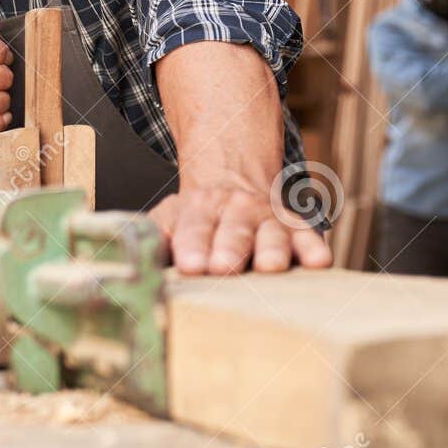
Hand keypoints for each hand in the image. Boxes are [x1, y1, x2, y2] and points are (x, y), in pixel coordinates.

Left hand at [149, 174, 332, 274]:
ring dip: (272, 249)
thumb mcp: (169, 217)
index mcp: (200, 209)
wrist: (235, 179)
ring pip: (272, 232)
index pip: (193, 227)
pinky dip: (314, 247)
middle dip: (229, 248)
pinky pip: (307, 236)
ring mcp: (267, 218)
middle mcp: (236, 211)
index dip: (192, 245)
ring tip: (271, 266)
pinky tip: (320, 261)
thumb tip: (127, 259)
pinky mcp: (294, 228)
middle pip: (233, 230)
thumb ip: (153, 236)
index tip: (190, 265)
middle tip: (223, 267)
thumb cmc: (198, 216)